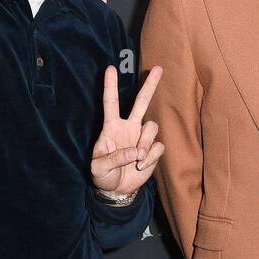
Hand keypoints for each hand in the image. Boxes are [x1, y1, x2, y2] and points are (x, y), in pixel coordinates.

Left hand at [91, 65, 163, 195]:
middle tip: (158, 68)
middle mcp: (129, 127)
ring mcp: (141, 138)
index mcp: (112, 128)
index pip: (111, 103)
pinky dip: (151, 158)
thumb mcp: (99, 168)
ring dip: (146, 144)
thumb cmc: (103, 175)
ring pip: (152, 127)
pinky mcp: (152, 150)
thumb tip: (137, 151)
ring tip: (137, 160)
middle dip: (149, 85)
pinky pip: (158, 146)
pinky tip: (141, 166)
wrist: (117, 190)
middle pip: (141, 102)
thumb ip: (115, 158)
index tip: (110, 68)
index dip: (110, 86)